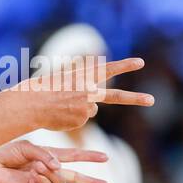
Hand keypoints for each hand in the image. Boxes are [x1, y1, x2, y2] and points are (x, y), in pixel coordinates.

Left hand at [0, 139, 111, 182]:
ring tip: (35, 166)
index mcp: (49, 155)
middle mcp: (49, 169)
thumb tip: (59, 168)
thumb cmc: (7, 152)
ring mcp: (43, 181)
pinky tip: (32, 174)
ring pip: (61, 180)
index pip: (74, 156)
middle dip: (91, 181)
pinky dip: (43, 178)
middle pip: (76, 176)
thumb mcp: (29, 147)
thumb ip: (47, 155)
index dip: (89, 157)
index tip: (106, 158)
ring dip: (51, 171)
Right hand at [15, 57, 153, 131]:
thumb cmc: (42, 88)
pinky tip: (60, 114)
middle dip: (136, 99)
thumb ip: (82, 85)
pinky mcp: (82, 120)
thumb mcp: (63, 78)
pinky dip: (72, 119)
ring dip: (78, 109)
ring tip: (60, 105)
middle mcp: (89, 90)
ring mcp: (87, 106)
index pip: (108, 69)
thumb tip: (96, 106)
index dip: (125, 65)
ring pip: (90, 110)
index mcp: (84, 76)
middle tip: (152, 100)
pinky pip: (81, 120)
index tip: (141, 62)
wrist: (31, 103)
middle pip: (116, 96)